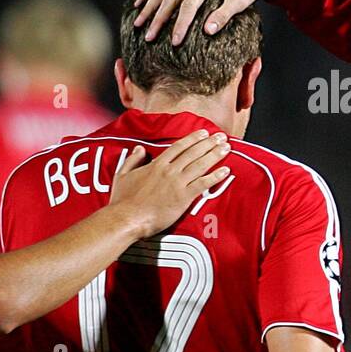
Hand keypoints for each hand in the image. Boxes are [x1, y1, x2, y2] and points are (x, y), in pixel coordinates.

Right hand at [109, 130, 230, 237]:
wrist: (127, 218)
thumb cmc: (123, 201)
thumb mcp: (123, 174)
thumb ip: (132, 160)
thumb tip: (139, 149)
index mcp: (156, 165)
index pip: (179, 147)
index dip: (193, 139)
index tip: (204, 133)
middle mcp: (169, 170)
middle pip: (193, 153)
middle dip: (209, 143)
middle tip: (221, 137)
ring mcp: (177, 183)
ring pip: (200, 165)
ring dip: (215, 155)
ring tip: (227, 148)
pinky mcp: (183, 197)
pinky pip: (203, 184)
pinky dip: (215, 176)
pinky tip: (225, 171)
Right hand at [133, 0, 292, 44]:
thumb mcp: (241, 0)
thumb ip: (223, 14)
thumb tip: (207, 31)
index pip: (189, 5)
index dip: (180, 25)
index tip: (174, 42)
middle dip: (157, 19)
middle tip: (148, 38)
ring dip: (148, 6)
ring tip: (138, 24)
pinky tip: (139, 3)